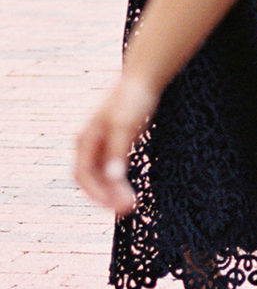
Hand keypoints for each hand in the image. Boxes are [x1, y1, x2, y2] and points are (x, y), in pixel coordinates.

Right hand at [75, 70, 159, 213]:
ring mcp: (99, 146)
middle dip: (105, 197)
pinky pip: (109, 171)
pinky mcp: (112, 145)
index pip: (82, 175)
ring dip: (111, 193)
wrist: (141, 79)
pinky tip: (128, 192)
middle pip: (90, 179)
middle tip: (128, 208)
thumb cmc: (132, 97)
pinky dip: (117, 184)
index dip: (96, 193)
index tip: (114, 206)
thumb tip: (113, 177)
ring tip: (131, 204)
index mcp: (85, 139)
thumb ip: (117, 149)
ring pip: (100, 177)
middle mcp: (88, 145)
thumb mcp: (126, 123)